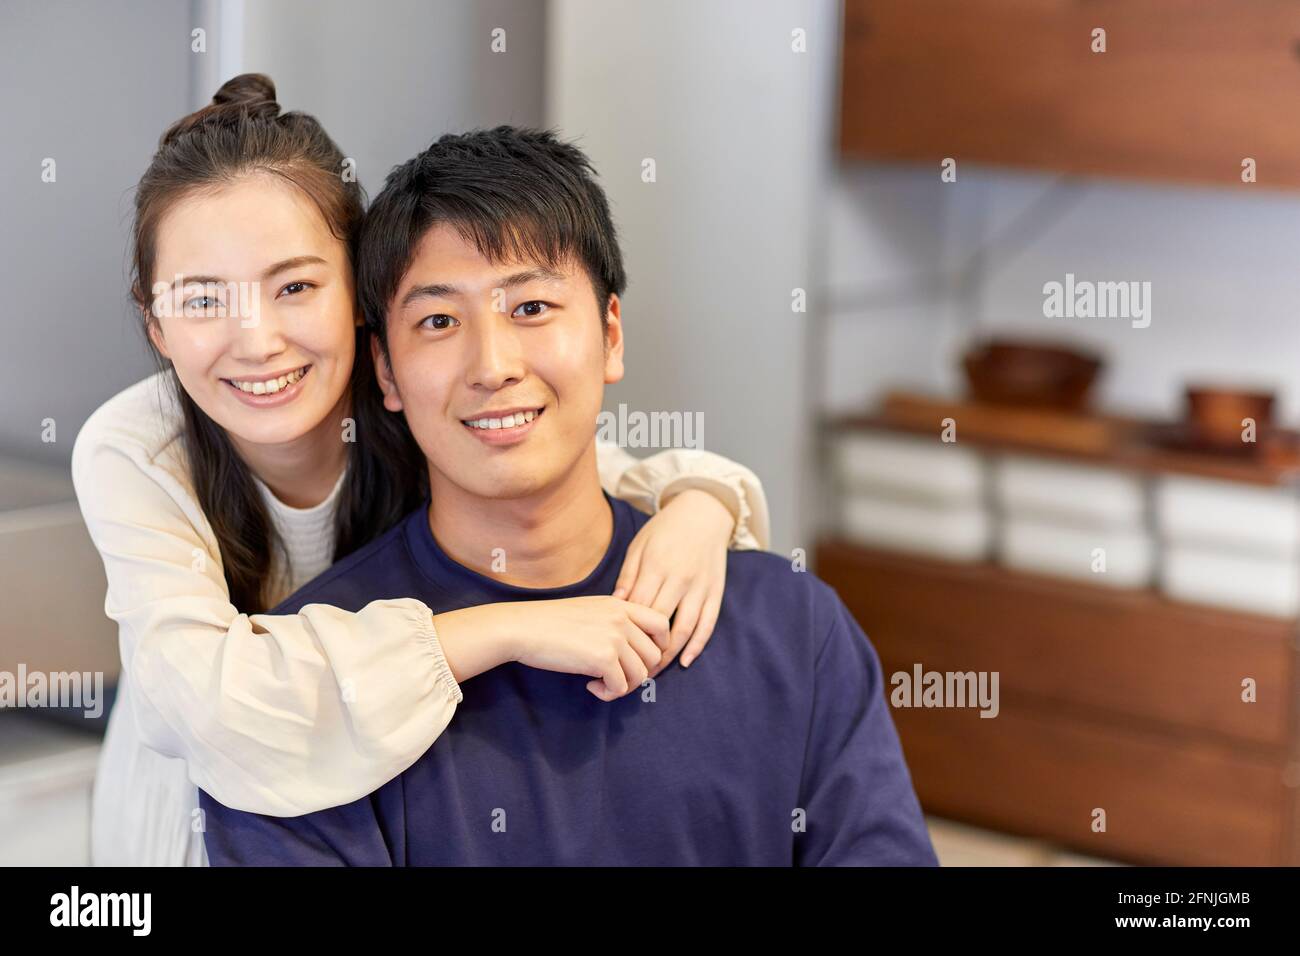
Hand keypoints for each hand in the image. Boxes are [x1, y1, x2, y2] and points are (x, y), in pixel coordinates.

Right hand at [505, 597, 670, 700]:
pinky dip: (608, 693)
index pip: (662, 623)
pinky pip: (621, 687)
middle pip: (654, 655)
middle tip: (616, 677)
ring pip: (640, 674)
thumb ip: (613, 622)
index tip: (642, 659)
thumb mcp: (589, 610)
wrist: (522, 628)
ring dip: (623, 686)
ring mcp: (614, 637)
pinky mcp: (603, 658)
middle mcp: (621, 619)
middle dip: (639, 672)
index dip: (660, 646)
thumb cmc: (548, 623)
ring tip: (600, 683)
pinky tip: (590, 686)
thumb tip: (631, 650)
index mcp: (620, 605)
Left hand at [613, 488, 732, 673]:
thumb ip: (629, 575)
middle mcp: (680, 579)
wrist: (704, 512)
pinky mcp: (716, 592)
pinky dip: (697, 645)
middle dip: (643, 649)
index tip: (612, 647)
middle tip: (627, 668)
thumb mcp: (640, 545)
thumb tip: (616, 604)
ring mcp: (701, 587)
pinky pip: (708, 624)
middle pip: (659, 624)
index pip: (638, 609)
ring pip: (685, 629)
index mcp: (657, 567)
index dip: (626, 631)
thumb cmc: (665, 529)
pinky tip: (684, 661)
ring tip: (652, 672)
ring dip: (668, 654)